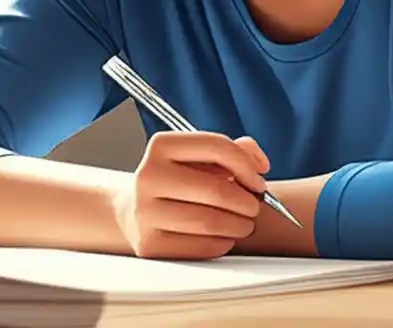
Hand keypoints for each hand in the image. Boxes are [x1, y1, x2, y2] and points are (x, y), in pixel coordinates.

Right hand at [111, 132, 269, 259]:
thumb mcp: (198, 158)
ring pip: (210, 222)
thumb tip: (258, 163)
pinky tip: (222, 237)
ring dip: (239, 226)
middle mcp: (148, 176)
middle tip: (253, 208)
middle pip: (217, 191)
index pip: (216, 147)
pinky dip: (222, 243)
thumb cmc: (178, 182)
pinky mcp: (149, 243)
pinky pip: (201, 247)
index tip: (257, 181)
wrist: (133, 210)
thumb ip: (233, 151)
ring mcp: (144, 211)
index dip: (246, 165)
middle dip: (247, 202)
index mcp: (161, 146)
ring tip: (243, 224)